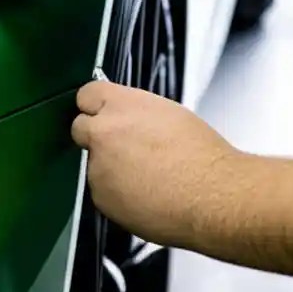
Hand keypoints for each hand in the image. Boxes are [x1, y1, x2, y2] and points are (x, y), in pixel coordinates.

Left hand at [71, 80, 247, 249]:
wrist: (212, 196)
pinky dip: (117, 194)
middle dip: (96, 136)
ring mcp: (98, 166)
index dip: (95, 106)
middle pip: (80, 128)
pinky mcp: (100, 196)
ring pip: (94, 163)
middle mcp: (103, 133)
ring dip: (110, 169)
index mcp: (122, 106)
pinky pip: (102, 191)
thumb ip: (135, 113)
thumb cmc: (202, 157)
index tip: (100, 113)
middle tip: (123, 148)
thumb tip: (124, 118)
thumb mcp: (169, 115)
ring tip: (147, 177)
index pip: (86, 95)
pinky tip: (145, 195)